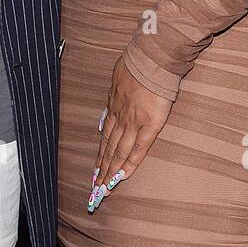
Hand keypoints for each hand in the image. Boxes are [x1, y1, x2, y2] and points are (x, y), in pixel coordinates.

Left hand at [89, 56, 173, 211]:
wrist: (152, 58)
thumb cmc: (139, 63)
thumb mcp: (119, 76)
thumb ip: (117, 90)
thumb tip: (116, 94)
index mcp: (114, 106)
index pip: (105, 136)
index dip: (100, 154)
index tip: (95, 169)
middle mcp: (121, 117)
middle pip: (108, 148)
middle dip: (102, 170)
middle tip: (96, 188)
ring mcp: (134, 122)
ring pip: (119, 152)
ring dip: (111, 171)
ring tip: (104, 188)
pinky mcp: (150, 124)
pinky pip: (139, 148)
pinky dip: (130, 163)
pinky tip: (124, 176)